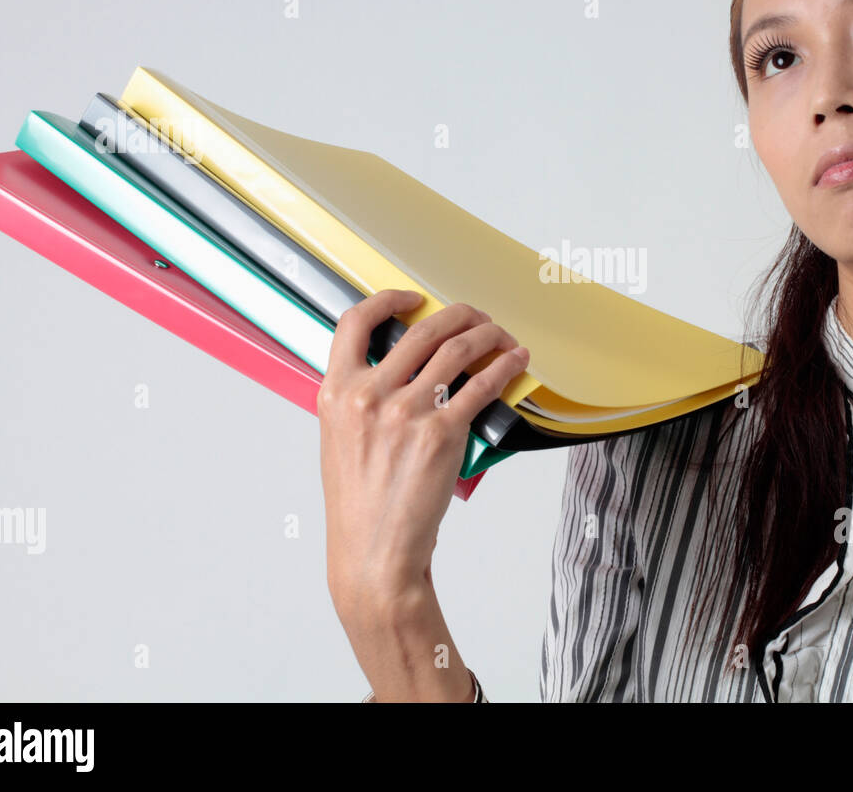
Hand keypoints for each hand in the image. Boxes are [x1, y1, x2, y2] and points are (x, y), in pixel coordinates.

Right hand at [317, 290, 528, 626]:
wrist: (374, 552)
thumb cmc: (360, 503)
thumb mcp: (340, 440)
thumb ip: (361, 400)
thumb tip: (397, 370)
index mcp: (337, 392)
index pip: (355, 323)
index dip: (388, 301)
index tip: (412, 299)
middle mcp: (369, 395)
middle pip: (422, 329)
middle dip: (459, 315)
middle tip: (476, 317)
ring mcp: (406, 412)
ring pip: (457, 349)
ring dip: (488, 334)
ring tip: (501, 336)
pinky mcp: (442, 433)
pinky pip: (483, 385)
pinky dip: (505, 366)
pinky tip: (515, 362)